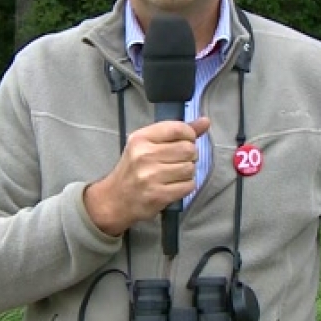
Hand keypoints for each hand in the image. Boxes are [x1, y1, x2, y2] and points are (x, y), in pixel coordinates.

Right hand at [85, 117, 210, 235]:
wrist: (115, 199)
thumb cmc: (133, 168)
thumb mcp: (148, 144)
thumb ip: (177, 131)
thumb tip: (205, 121)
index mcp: (141, 138)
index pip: (178, 129)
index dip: (190, 134)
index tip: (186, 141)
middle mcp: (144, 156)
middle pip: (188, 149)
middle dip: (190, 155)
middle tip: (179, 160)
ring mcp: (151, 177)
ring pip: (190, 168)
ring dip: (188, 172)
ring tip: (175, 174)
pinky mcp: (158, 195)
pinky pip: (188, 186)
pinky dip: (186, 186)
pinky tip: (174, 185)